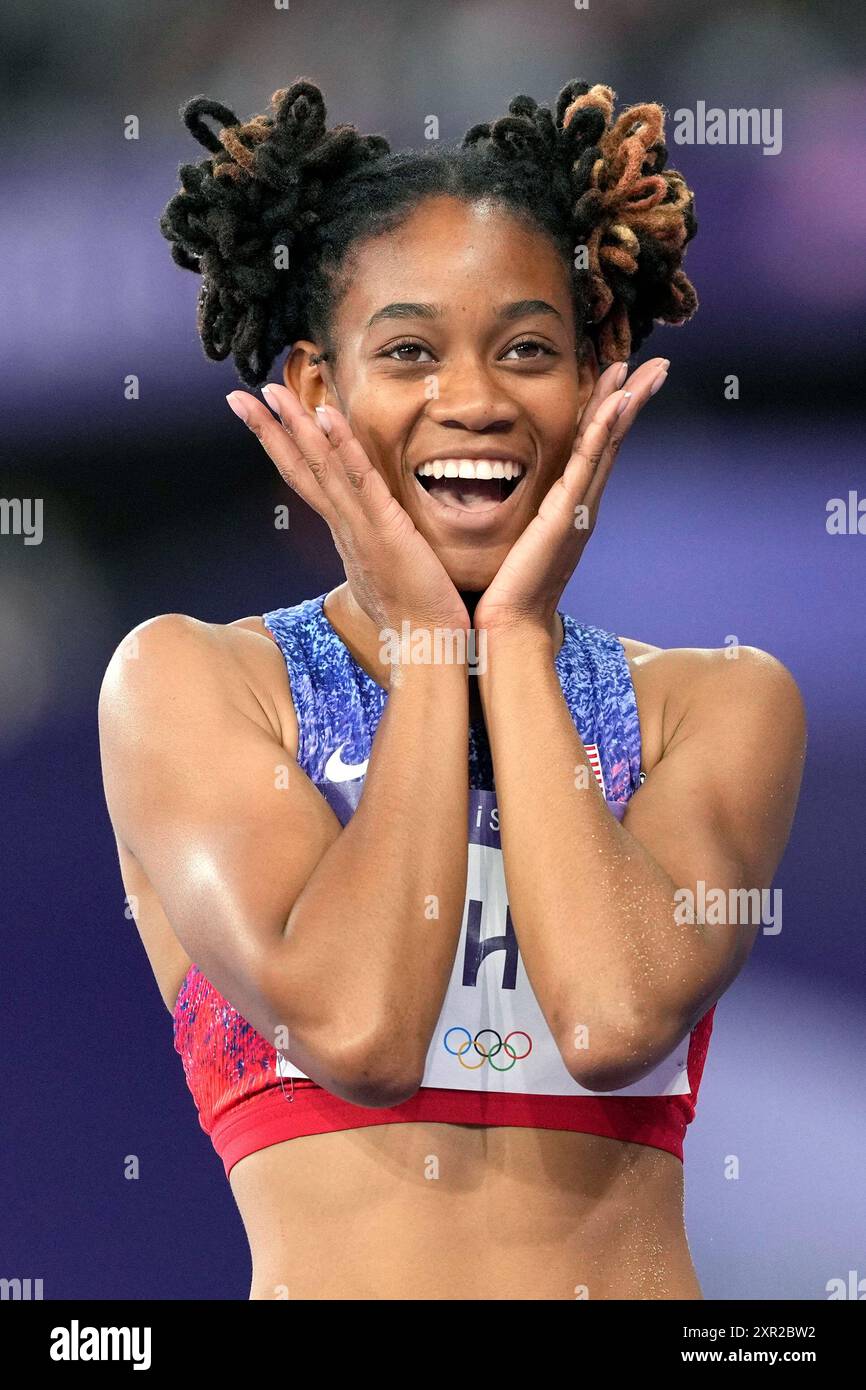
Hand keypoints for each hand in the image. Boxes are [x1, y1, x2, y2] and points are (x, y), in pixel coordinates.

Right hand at [226, 383, 470, 636]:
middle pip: (297, 469)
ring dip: (294, 426)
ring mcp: (358, 525)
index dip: (280, 446)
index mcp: (343, 531)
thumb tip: (370, 536)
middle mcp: (342, 525)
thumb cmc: (412, 609)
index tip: (258, 416)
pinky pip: (360, 478)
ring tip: (271, 392)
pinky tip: (325, 415)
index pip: (305, 479)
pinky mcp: (384, 527)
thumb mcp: (385, 566)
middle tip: (237, 396)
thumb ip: (373, 543)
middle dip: (267, 431)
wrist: (425, 642)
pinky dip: (342, 445)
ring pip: (319, 467)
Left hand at [473, 356, 669, 634]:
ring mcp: (579, 509)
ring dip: (628, 404)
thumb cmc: (502, 590)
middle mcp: (582, 505)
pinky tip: (617, 402)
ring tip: (648, 370)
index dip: (610, 411)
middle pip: (612, 440)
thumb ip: (515, 514)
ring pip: (608, 446)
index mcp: (568, 507)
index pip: (593, 448)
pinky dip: (604, 431)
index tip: (624, 377)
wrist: (507, 626)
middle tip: (658, 364)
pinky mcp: (567, 515)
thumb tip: (493, 488)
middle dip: (634, 399)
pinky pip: (588, 464)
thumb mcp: (512, 539)